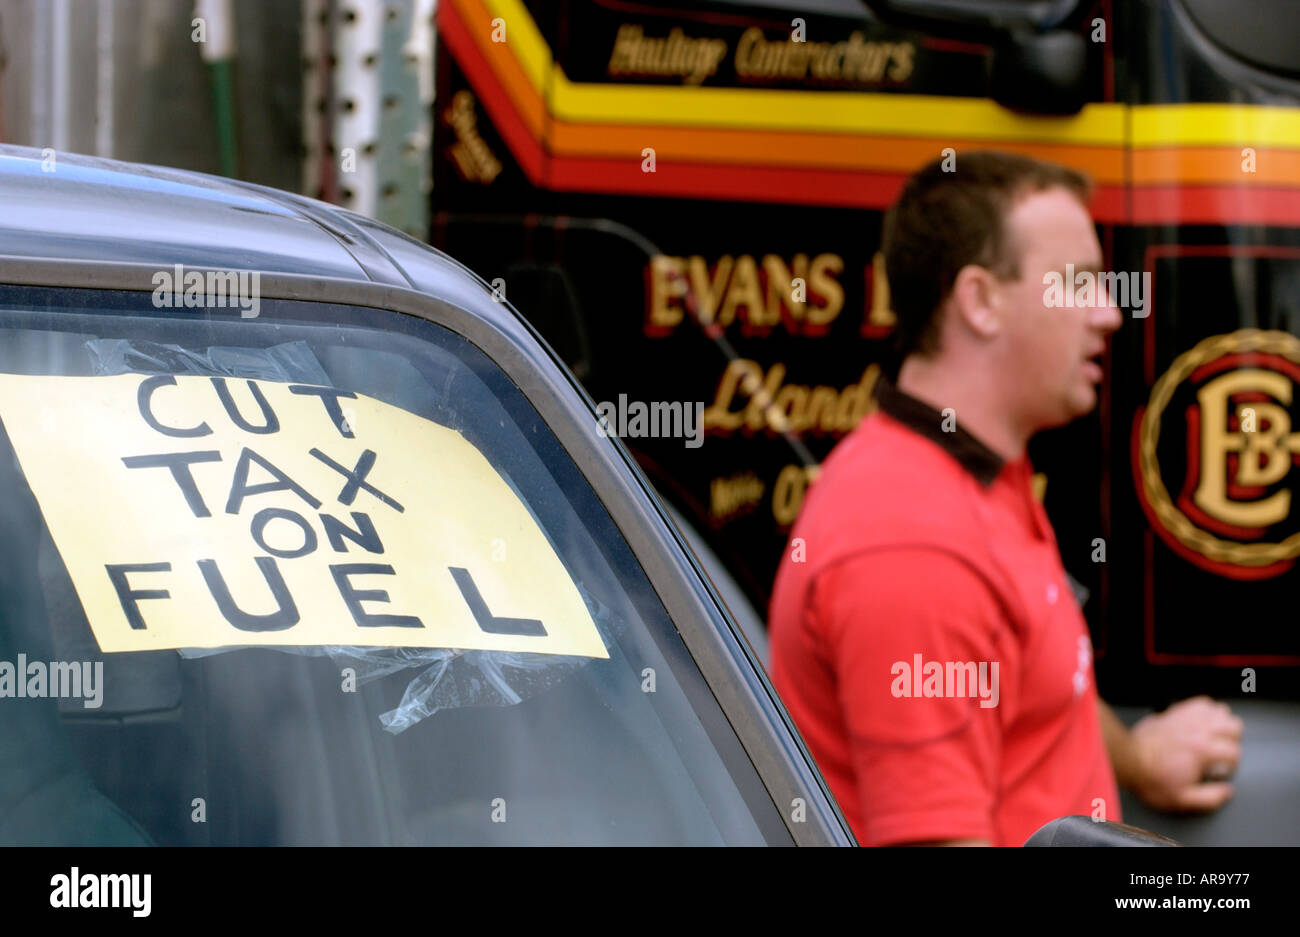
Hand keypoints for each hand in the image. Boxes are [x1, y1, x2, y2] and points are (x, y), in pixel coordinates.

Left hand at [1130, 696, 1242, 812]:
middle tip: (1221, 753)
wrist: (1128, 760)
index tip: (1220, 771)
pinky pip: (1201, 703)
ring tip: (1216, 736)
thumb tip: (1226, 792)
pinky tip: (1204, 721)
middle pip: (1234, 725)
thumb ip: (1210, 797)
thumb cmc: (1151, 777)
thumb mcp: (1182, 798)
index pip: (1235, 751)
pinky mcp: (1176, 712)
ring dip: (1223, 723)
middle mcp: (1198, 730)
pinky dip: (1207, 710)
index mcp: (1202, 750)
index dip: (1232, 764)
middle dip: (1232, 741)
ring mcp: (1187, 718)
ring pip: (1220, 710)